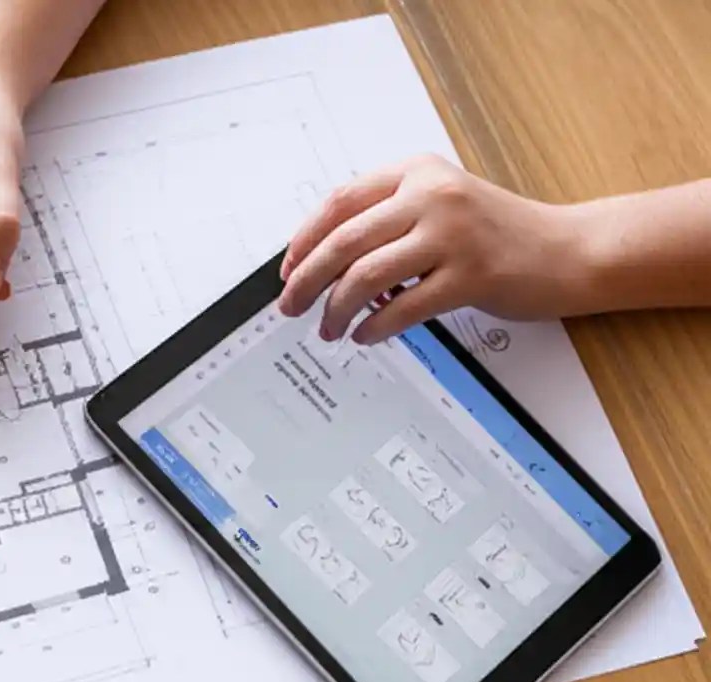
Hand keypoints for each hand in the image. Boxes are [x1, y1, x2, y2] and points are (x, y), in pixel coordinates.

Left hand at [277, 154, 593, 344]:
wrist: (568, 250)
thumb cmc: (497, 233)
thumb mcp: (439, 204)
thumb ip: (388, 218)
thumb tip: (321, 258)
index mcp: (417, 172)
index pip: (339, 202)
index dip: (304, 240)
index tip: (288, 270)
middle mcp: (432, 196)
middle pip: (344, 241)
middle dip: (307, 281)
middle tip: (290, 306)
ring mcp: (453, 235)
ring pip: (367, 276)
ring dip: (337, 309)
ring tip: (329, 328)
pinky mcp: (472, 276)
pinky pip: (403, 307)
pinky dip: (375, 327)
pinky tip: (366, 336)